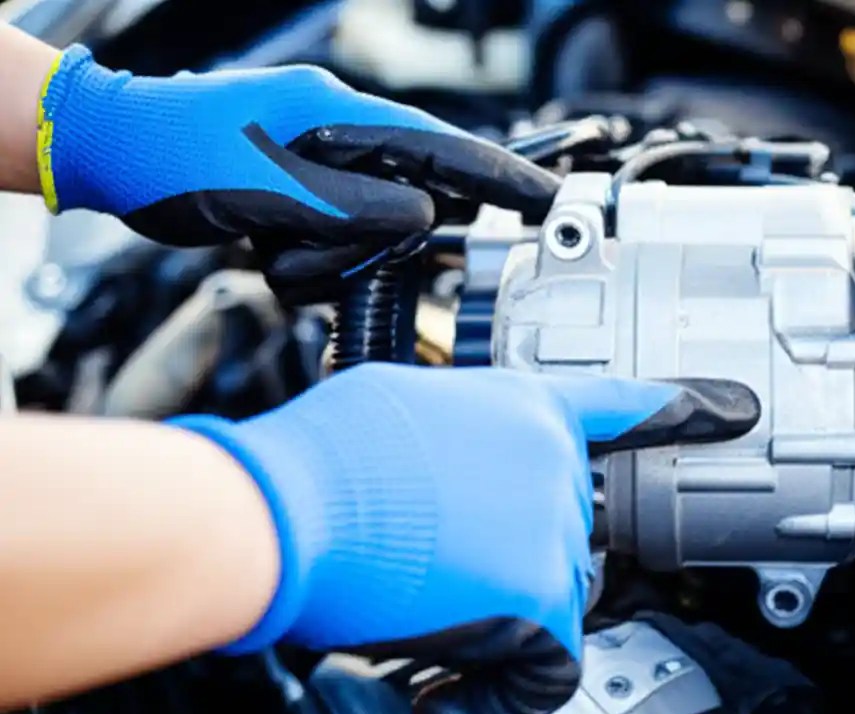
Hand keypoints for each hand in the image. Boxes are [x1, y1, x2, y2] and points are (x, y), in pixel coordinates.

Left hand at [36, 45, 558, 303]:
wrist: (110, 152)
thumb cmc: (176, 154)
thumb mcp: (270, 187)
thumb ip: (359, 208)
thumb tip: (425, 222)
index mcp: (345, 119)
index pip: (448, 150)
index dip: (505, 179)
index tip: (552, 203)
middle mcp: (343, 143)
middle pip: (407, 209)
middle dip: (364, 242)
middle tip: (305, 241)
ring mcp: (323, 173)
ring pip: (368, 240)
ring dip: (322, 259)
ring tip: (268, 243)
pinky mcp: (303, 202)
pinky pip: (333, 251)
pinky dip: (301, 263)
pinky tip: (261, 247)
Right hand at [168, 365, 757, 713]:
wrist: (291, 508)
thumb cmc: (322, 460)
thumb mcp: (402, 412)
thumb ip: (457, 439)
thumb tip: (451, 476)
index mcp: (525, 409)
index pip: (621, 408)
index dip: (681, 411)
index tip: (735, 412)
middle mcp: (556, 465)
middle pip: (567, 534)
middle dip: (511, 567)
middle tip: (440, 584)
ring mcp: (555, 531)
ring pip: (555, 599)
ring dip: (501, 626)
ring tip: (423, 627)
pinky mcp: (542, 598)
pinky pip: (547, 669)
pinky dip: (496, 692)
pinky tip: (442, 688)